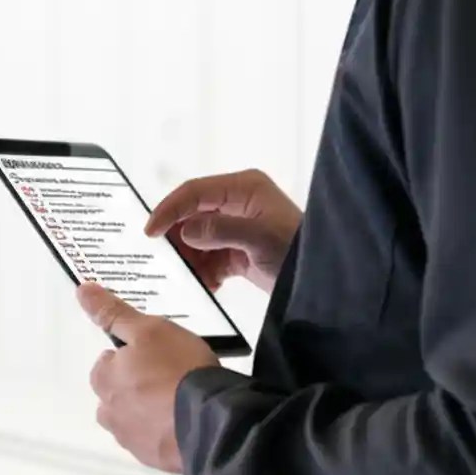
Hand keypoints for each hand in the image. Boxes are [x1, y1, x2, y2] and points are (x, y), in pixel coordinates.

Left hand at [77, 282, 219, 473]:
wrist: (211, 422)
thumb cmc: (178, 369)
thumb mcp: (149, 329)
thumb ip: (114, 313)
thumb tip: (82, 290)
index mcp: (105, 380)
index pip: (105, 364)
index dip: (129, 357)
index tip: (153, 355)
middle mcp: (109, 412)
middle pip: (116, 394)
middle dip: (135, 386)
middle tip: (170, 376)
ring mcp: (131, 439)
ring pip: (132, 420)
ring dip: (148, 412)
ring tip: (180, 400)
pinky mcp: (153, 459)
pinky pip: (154, 441)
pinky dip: (164, 433)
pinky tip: (186, 422)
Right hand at [145, 169, 301, 293]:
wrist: (324, 281)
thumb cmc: (298, 250)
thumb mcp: (260, 238)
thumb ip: (221, 231)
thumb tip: (186, 231)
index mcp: (243, 188)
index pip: (195, 192)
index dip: (169, 210)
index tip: (150, 232)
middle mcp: (237, 203)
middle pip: (191, 216)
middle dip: (179, 241)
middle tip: (168, 262)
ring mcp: (236, 227)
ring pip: (196, 241)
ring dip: (192, 261)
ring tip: (195, 278)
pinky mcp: (237, 250)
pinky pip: (208, 259)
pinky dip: (204, 273)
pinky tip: (209, 286)